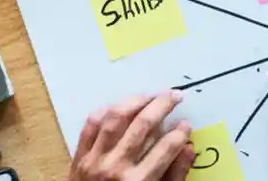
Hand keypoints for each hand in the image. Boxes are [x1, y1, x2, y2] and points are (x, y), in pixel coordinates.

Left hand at [69, 90, 195, 180]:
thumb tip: (188, 149)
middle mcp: (116, 168)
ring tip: (150, 95)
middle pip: (143, 125)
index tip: (186, 124)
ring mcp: (95, 160)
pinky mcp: (79, 157)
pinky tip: (119, 106)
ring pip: (116, 117)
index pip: (166, 147)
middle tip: (175, 95)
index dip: (180, 132)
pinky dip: (104, 111)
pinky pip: (91, 125)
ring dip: (135, 101)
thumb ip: (174, 177)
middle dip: (162, 105)